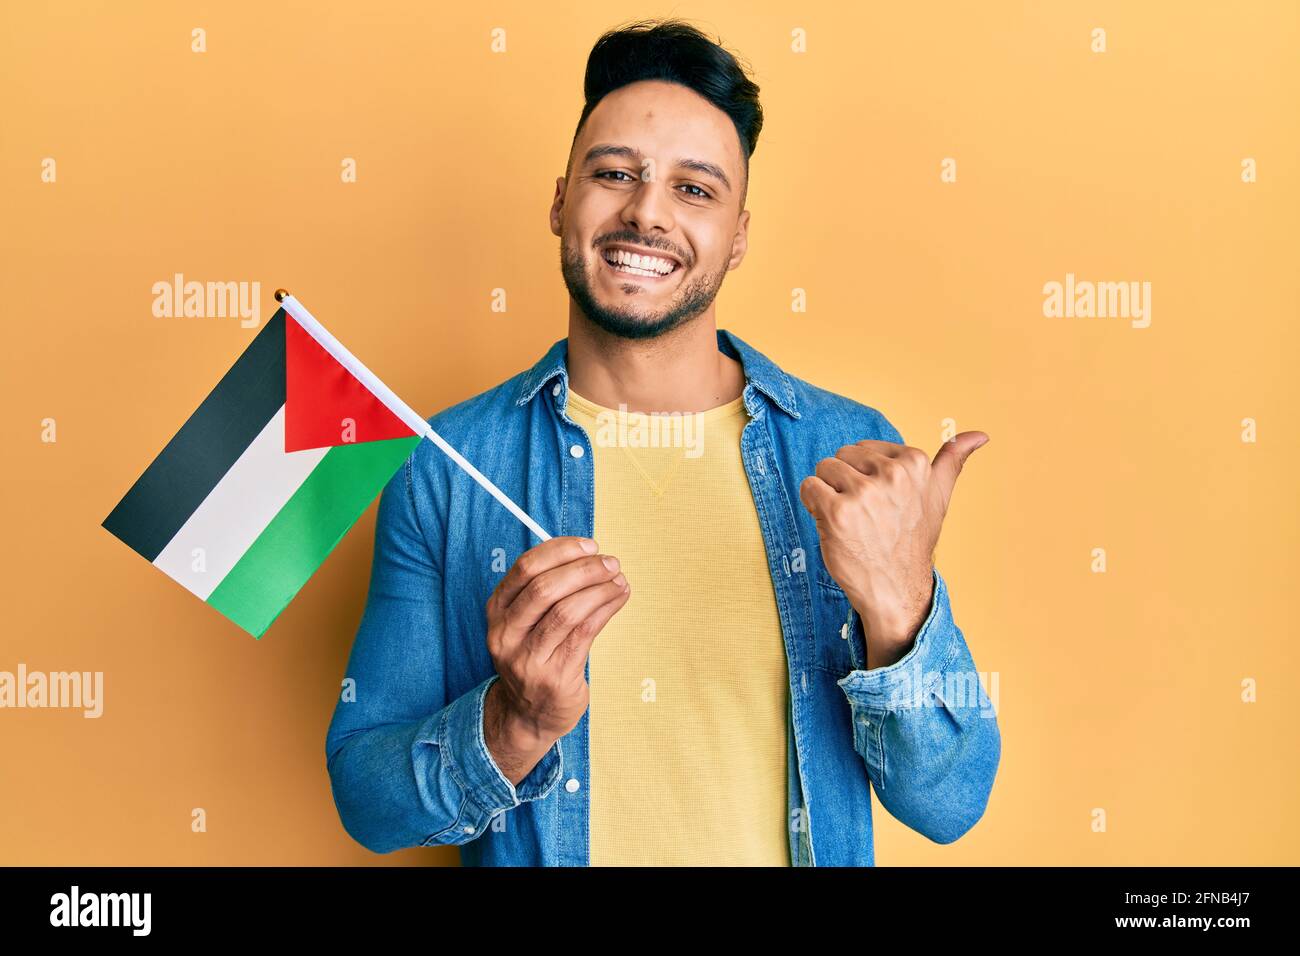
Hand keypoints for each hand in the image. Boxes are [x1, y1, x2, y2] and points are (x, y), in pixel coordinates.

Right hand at [483, 536, 630, 783]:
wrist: (529, 713)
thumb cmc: (536, 655)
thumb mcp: (526, 621)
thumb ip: (548, 588)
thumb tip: (589, 553)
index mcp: (497, 611)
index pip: (525, 568)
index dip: (561, 550)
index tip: (590, 545)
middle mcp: (506, 634)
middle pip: (545, 588)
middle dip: (584, 569)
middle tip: (611, 563)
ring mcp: (528, 658)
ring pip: (568, 611)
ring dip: (600, 589)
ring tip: (619, 581)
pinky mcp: (555, 676)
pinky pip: (585, 633)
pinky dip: (606, 609)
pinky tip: (618, 599)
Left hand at [798, 431, 987, 668]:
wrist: (896, 589)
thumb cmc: (912, 542)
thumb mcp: (938, 497)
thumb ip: (953, 461)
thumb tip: (980, 434)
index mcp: (914, 463)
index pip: (864, 448)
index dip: (864, 476)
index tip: (881, 503)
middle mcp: (892, 475)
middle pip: (841, 456)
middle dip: (844, 482)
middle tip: (864, 515)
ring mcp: (865, 493)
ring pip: (823, 469)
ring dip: (828, 494)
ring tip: (850, 521)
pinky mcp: (838, 511)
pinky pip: (809, 486)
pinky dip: (813, 504)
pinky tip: (832, 525)